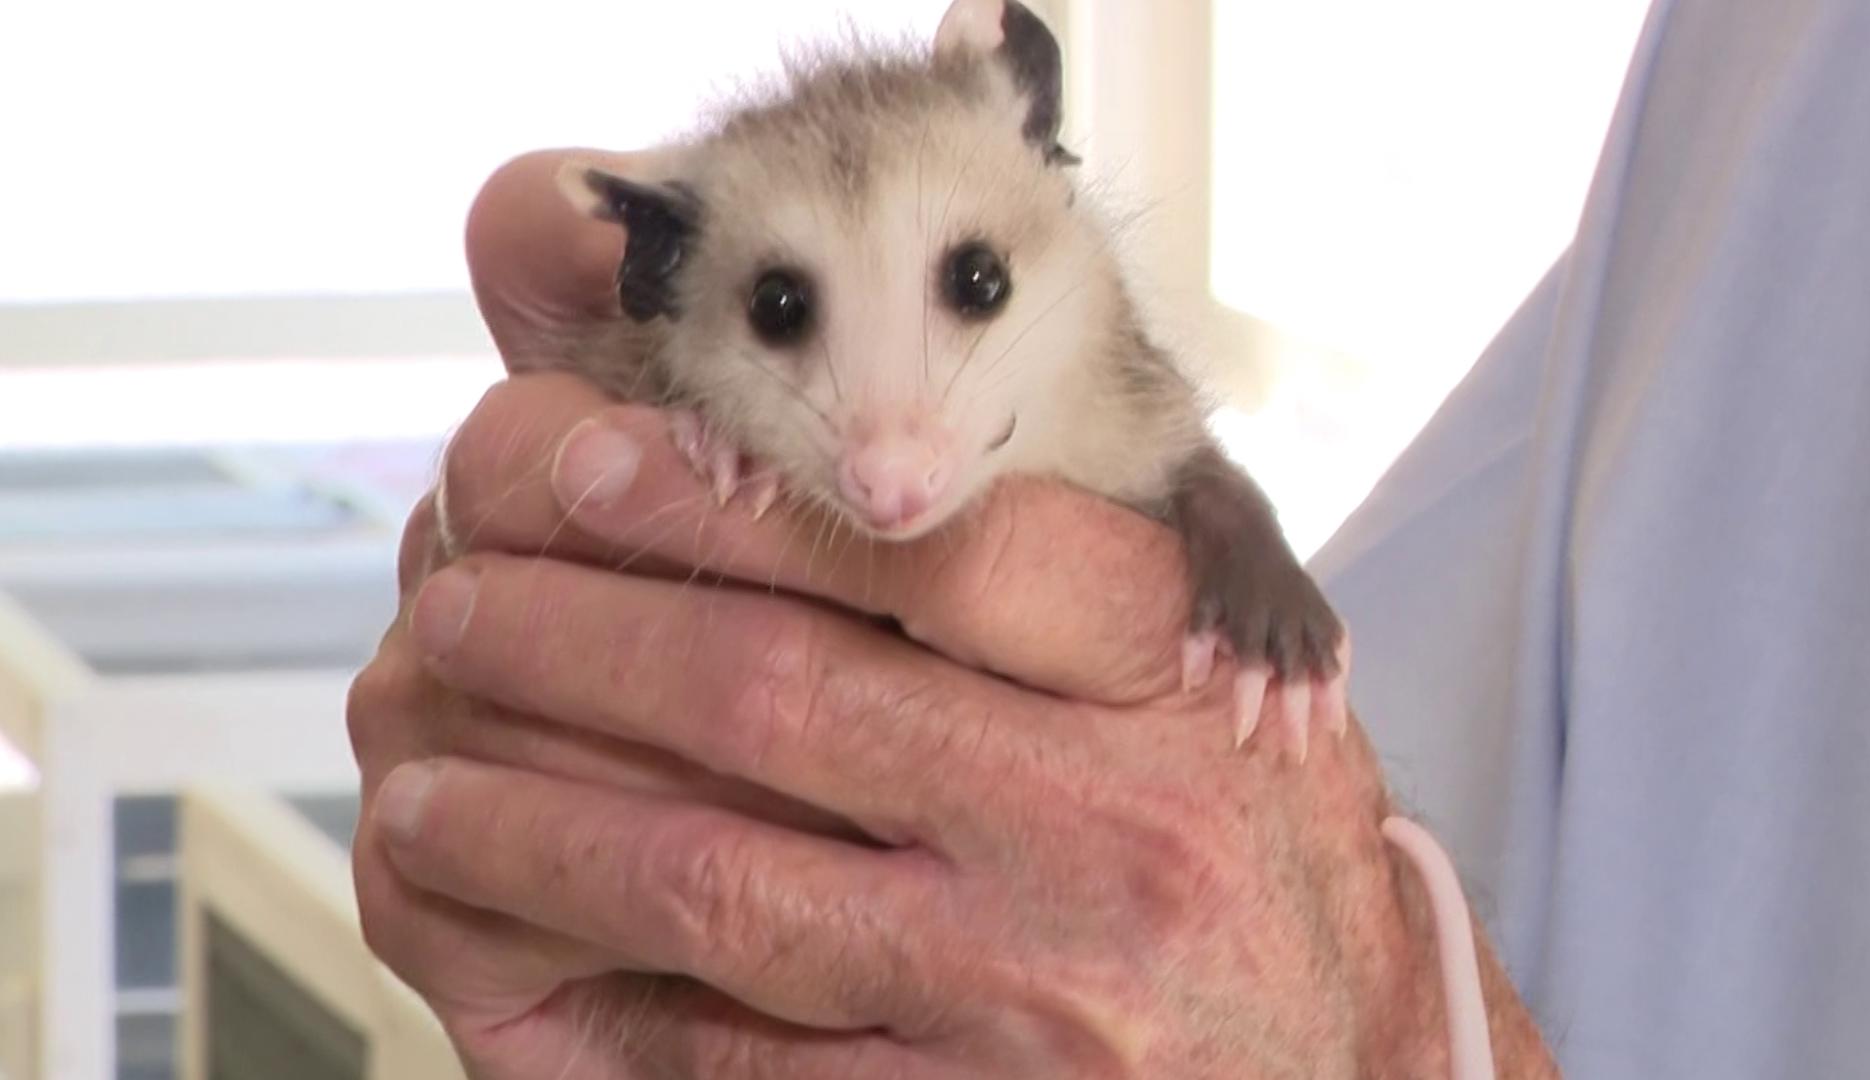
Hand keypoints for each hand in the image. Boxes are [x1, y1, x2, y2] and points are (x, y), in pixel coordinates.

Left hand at [349, 150, 1558, 1076]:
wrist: (1362, 1076)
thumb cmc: (1263, 853)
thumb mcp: (1215, 679)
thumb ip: (1063, 575)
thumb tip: (833, 481)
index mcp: (1161, 686)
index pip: (924, 547)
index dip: (724, 497)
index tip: (584, 458)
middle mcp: (1102, 831)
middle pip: (777, 695)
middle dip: (578, 639)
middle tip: (458, 599)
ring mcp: (1031, 998)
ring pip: (717, 886)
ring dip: (538, 825)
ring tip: (426, 780)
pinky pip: (741, 1063)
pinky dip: (608, 1000)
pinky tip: (524, 953)